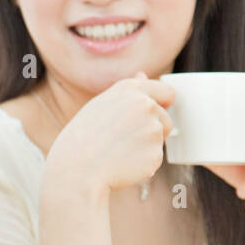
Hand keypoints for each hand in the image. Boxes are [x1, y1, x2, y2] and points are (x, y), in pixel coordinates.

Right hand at [43, 72, 174, 198]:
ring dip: (145, 148)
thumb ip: (127, 91)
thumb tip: (142, 75)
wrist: (77, 169)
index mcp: (132, 89)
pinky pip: (154, 160)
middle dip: (152, 131)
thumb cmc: (83, 137)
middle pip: (167, 120)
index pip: (166, 92)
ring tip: (118, 151)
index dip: (162, 105)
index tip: (151, 117)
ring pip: (159, 141)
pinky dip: (141, 165)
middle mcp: (147, 106)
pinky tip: (121, 164)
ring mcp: (153, 130)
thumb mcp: (101, 104)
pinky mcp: (155, 155)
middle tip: (122, 140)